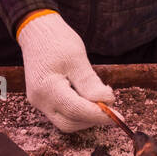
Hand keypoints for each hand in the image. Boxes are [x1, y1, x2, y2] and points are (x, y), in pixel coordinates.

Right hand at [16, 12, 114, 132]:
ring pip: (66, 121)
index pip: (75, 110)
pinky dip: (78, 111)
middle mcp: (39, 99)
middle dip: (91, 118)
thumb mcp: (77, 58)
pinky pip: (62, 113)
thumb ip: (90, 83)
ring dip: (86, 116)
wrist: (37, 32)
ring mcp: (39, 102)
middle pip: (69, 123)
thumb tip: (107, 103)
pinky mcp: (43, 101)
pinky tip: (87, 97)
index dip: (98, 115)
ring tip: (98, 97)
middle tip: (110, 105)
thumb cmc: (57, 41)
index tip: (119, 117)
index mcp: (46, 87)